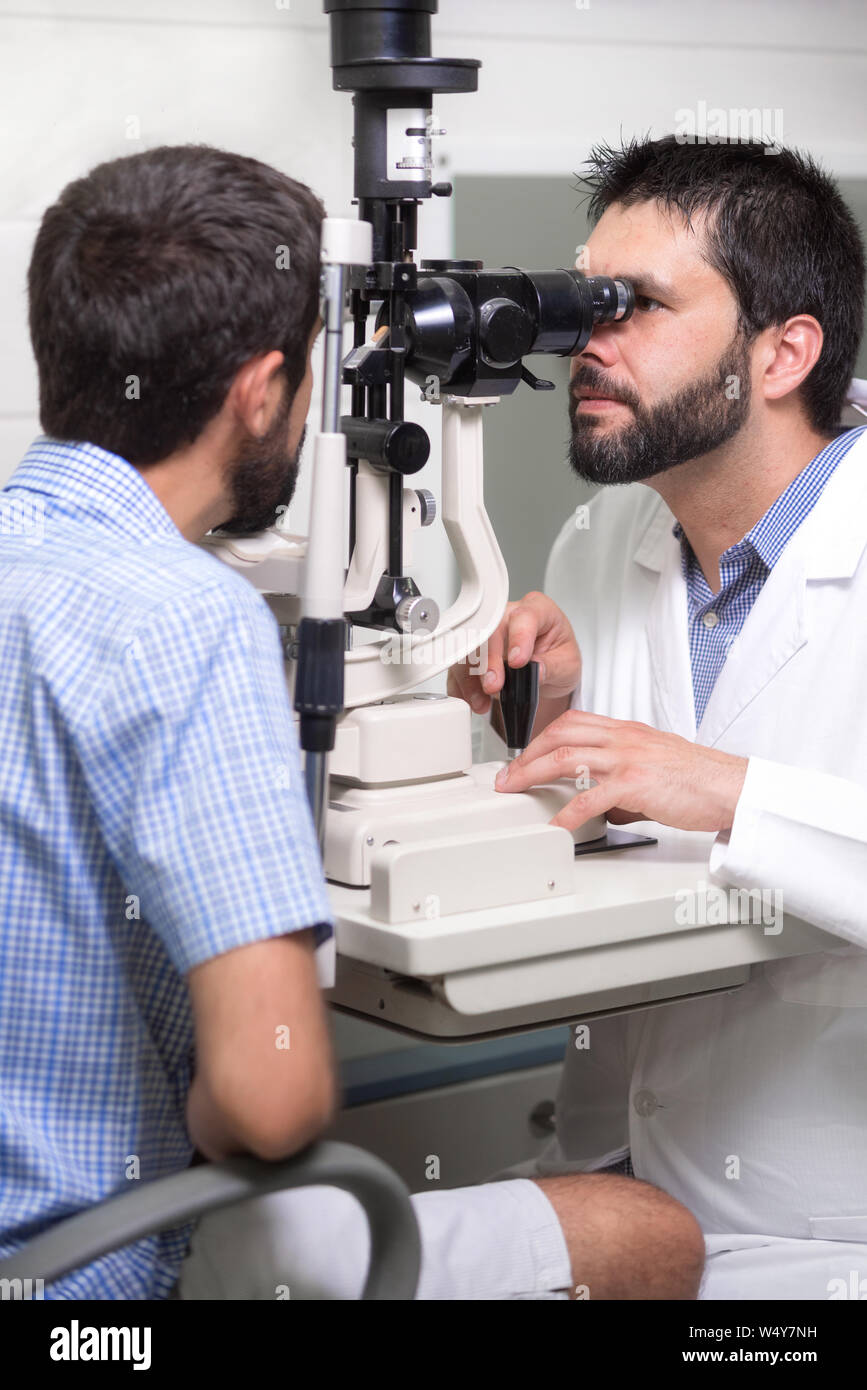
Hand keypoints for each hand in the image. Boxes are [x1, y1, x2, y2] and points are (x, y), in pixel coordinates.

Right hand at [446, 591, 580, 716]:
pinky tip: (474, 699)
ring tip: (482, 699)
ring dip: (471, 677)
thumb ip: (552, 667)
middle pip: (490, 630)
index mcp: (538, 610)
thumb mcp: (568, 665)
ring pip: (469, 647)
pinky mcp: (474, 651)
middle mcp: (509, 616)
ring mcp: (489, 632)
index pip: (524, 616)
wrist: (549, 672)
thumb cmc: (558, 657)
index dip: (518, 638)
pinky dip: (463, 685)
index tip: (518, 662)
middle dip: (489, 661)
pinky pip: (460, 665)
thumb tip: (535, 671)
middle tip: (493, 685)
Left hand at [494, 710, 747, 833]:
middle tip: (509, 775)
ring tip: (515, 791)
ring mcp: (627, 758)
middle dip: (526, 754)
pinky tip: (556, 826)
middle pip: (559, 734)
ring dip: (532, 774)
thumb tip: (598, 803)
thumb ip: (621, 775)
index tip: (525, 755)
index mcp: (626, 731)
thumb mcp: (653, 763)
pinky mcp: (635, 783)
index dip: (542, 737)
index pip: (572, 722)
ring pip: (565, 757)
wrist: (727, 786)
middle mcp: (623, 738)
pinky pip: (589, 797)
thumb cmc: (697, 779)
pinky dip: (566, 813)